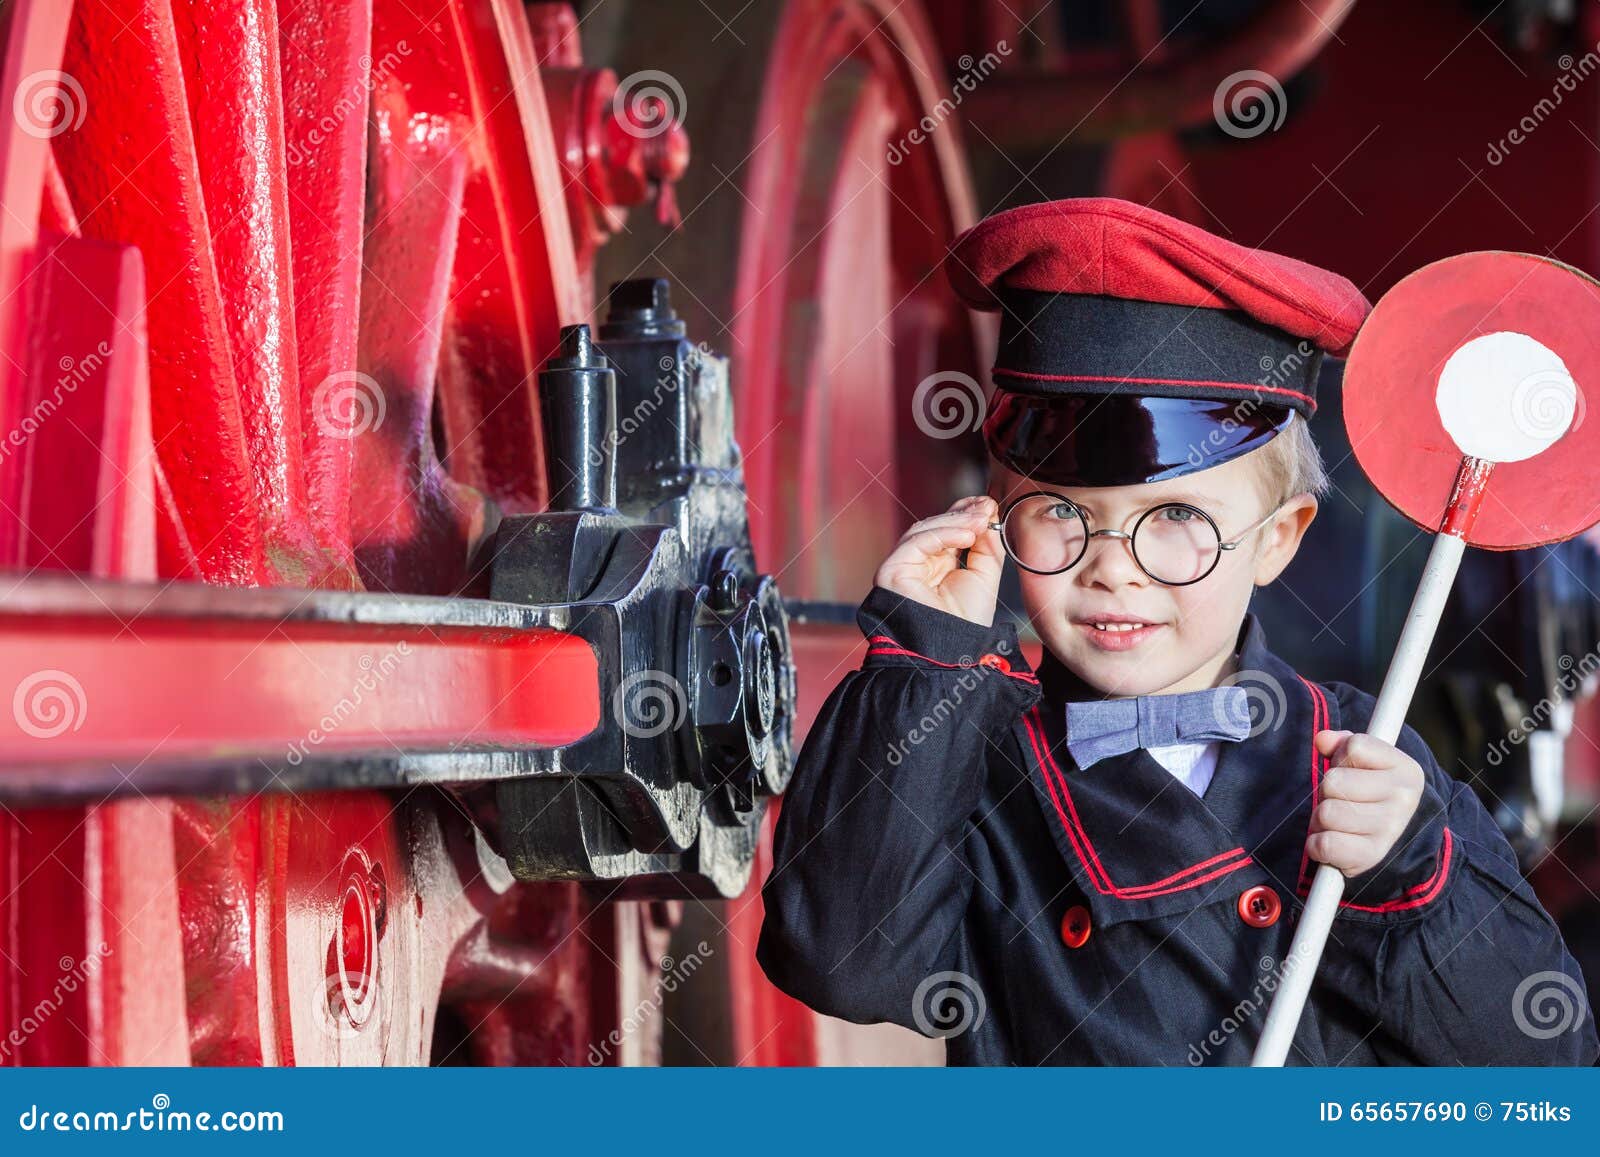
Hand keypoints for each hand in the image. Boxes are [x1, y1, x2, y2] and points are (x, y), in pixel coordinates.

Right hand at [873, 496, 1003, 626]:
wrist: (951, 650)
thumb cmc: (966, 622)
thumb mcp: (985, 576)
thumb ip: (986, 546)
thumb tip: (987, 514)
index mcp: (937, 566)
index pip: (947, 531)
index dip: (965, 515)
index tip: (987, 505)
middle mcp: (917, 564)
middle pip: (935, 526)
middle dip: (963, 514)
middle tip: (986, 507)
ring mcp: (902, 566)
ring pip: (925, 530)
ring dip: (956, 521)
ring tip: (981, 520)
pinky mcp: (892, 569)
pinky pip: (917, 541)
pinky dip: (943, 534)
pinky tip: (967, 534)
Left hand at [1305, 730, 1425, 877]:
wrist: (1393, 842)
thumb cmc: (1370, 793)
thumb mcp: (1364, 762)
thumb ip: (1342, 743)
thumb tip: (1322, 740)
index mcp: (1406, 769)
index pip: (1355, 746)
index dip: (1341, 756)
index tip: (1351, 768)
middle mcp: (1403, 799)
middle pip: (1333, 781)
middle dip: (1326, 791)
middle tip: (1339, 800)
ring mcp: (1389, 829)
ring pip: (1326, 813)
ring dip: (1320, 819)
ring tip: (1336, 821)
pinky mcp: (1371, 856)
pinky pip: (1324, 844)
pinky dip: (1317, 844)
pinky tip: (1331, 840)